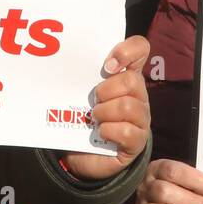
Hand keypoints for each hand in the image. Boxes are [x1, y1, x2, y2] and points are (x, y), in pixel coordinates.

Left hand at [61, 36, 150, 180]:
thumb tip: (61, 61)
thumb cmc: (83, 117)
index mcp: (126, 76)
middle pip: (132, 81)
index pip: (140, 49)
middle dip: (106, 90)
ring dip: (104, 112)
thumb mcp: (81, 93)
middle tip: (93, 99)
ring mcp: (141, 118)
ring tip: (94, 118)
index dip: (127, 50)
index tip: (107, 65)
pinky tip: (100, 133)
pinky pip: (127, 131)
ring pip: (128, 106)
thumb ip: (81, 76)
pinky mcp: (137, 141)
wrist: (82, 154)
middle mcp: (139, 95)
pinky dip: (108, 131)